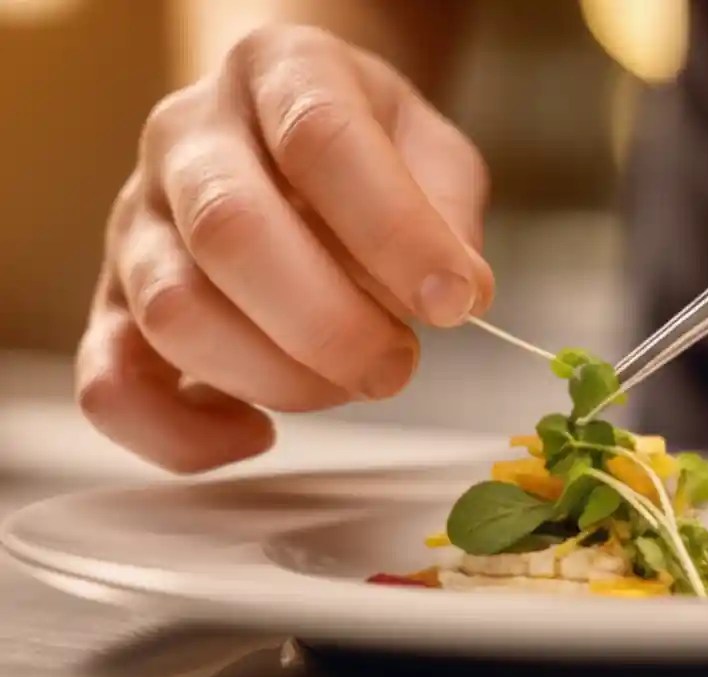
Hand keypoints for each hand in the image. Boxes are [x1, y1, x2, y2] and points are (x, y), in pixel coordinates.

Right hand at [77, 25, 493, 472]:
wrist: (293, 143)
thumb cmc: (372, 154)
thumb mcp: (432, 152)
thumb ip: (448, 211)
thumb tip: (456, 294)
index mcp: (276, 71)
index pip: (320, 138)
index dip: (394, 230)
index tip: (455, 300)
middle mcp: (188, 137)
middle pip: (231, 231)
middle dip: (331, 323)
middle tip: (398, 365)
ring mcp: (136, 223)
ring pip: (174, 312)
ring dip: (276, 376)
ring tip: (348, 382)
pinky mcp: (114, 308)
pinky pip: (110, 387)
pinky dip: (182, 433)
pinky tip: (255, 433)